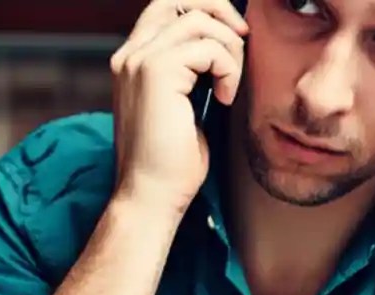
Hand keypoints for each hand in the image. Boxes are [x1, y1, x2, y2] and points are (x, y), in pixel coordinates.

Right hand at [110, 0, 247, 217]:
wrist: (151, 196)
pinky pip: (208, 48)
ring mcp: (140, 60)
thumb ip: (191, 74)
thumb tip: (224, 48)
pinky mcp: (156, 72)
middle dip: (220, 11)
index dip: (206, 11)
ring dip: (230, 51)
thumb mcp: (184, 107)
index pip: (168, 8)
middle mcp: (130, 54)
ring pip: (200, 22)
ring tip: (229, 88)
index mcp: (133, 61)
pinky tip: (225, 99)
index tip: (235, 35)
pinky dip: (228, 70)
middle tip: (243, 38)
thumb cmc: (171, 164)